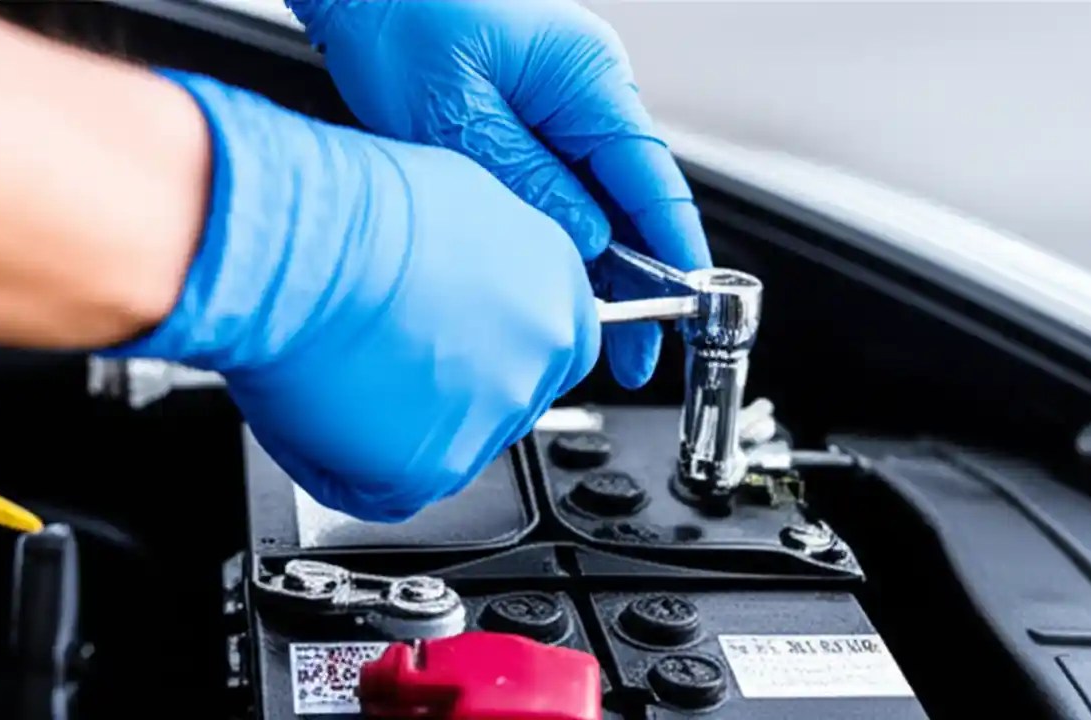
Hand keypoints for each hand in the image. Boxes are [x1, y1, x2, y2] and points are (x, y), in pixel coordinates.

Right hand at [105, 70, 599, 521]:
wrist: (299, 247)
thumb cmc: (354, 209)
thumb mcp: (459, 202)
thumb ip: (494, 259)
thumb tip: (478, 281)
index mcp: (557, 292)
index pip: (556, 348)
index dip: (498, 348)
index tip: (462, 345)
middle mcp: (537, 360)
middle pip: (506, 400)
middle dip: (454, 389)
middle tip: (392, 356)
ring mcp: (488, 420)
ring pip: (450, 446)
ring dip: (404, 427)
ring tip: (349, 370)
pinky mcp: (431, 469)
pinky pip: (391, 487)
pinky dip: (351, 465)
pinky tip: (324, 409)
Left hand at [288, 0, 712, 387]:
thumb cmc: (399, 20)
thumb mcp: (460, 116)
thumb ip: (531, 182)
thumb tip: (588, 243)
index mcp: (589, 78)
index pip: (652, 180)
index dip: (675, 252)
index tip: (691, 308)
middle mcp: (588, 87)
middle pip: (633, 198)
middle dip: (640, 279)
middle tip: (638, 351)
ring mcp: (563, 99)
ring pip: (600, 198)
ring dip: (601, 264)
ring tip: (596, 331)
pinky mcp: (532, 114)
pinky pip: (565, 184)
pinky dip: (566, 234)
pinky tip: (559, 280)